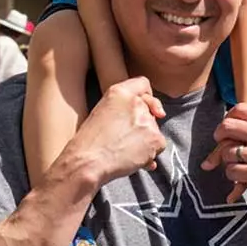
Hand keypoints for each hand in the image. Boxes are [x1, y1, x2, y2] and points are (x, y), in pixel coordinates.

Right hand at [53, 75, 166, 189]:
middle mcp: (136, 103)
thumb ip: (122, 107)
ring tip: (125, 151)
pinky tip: (132, 159)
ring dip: (145, 142)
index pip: (143, 83)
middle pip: (150, 111)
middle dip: (143, 125)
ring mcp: (148, 121)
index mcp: (119, 92)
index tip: (148, 107)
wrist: (87, 162)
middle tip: (126, 137)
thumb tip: (149, 116)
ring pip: (154, 131)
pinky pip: (159, 147)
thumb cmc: (88, 142)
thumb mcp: (100, 112)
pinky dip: (149, 154)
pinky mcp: (156, 139)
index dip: (147, 96)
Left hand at [203, 104, 246, 216]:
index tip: (227, 126)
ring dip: (228, 160)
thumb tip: (232, 121)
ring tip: (240, 165)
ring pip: (226, 151)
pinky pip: (230, 170)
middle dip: (219, 136)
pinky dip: (234, 176)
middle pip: (227, 126)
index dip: (228, 117)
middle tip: (221, 143)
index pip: (241, 109)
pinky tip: (244, 178)